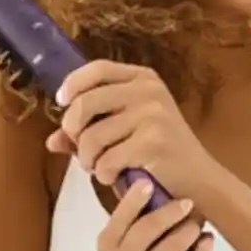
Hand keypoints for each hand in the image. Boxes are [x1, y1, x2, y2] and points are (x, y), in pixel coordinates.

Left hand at [44, 60, 217, 195]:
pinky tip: (114, 177)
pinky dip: (103, 174)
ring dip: (87, 160)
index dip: (73, 84)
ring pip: (91, 137)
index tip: (62, 102)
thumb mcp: (126, 132)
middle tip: (82, 149)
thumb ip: (90, 130)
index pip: (97, 69)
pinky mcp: (153, 142)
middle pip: (86, 103)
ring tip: (99, 167)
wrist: (198, 181)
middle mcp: (148, 91)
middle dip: (73, 131)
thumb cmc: (159, 155)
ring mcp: (152, 114)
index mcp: (143, 78)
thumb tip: (51, 141)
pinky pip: (106, 160)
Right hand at [87, 179, 214, 250]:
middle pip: (148, 230)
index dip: (134, 199)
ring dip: (189, 231)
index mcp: (110, 242)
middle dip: (170, 213)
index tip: (148, 183)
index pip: (121, 217)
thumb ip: (128, 218)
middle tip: (187, 202)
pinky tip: (207, 243)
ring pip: (171, 250)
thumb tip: (154, 185)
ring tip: (198, 223)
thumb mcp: (111, 240)